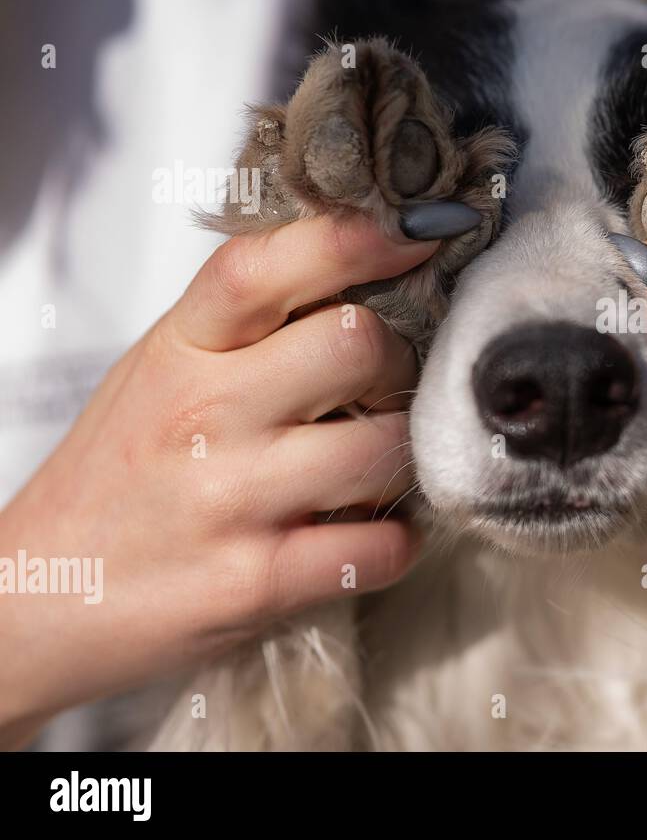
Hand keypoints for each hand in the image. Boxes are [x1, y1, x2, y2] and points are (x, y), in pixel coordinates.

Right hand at [0, 215, 440, 747]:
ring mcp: (232, 499)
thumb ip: (247, 322)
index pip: (265, 266)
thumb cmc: (120, 478)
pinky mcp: (258, 582)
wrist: (40, 601)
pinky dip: (393, 544)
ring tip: (368, 472)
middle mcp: (204, 415)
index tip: (413, 239)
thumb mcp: (160, 371)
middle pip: (358, 344)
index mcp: (180, 350)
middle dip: (398, 367)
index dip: (356, 239)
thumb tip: (363, 263)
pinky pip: (382, 546)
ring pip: (388, 447)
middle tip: (381, 395)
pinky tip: (361, 536)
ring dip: (401, 461)